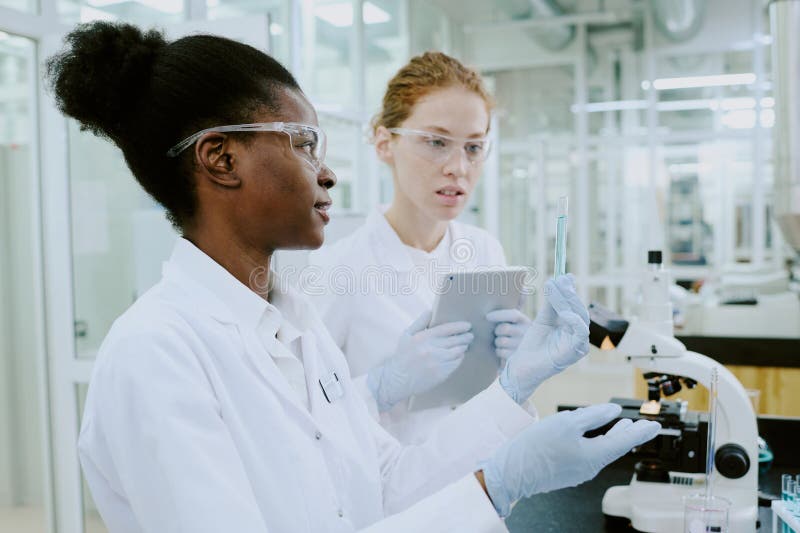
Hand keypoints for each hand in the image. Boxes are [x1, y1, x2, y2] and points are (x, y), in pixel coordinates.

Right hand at [366, 311, 472, 411]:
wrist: (397, 380)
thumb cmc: (402, 356)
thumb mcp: (406, 335)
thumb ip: (420, 322)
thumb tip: (431, 311)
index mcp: (423, 338)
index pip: (446, 329)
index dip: (459, 326)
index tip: (467, 325)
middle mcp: (431, 349)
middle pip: (455, 340)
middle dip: (465, 337)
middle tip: (470, 335)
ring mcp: (437, 363)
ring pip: (458, 352)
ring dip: (463, 347)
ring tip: (465, 344)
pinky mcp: (441, 374)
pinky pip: (455, 363)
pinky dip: (459, 358)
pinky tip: (459, 355)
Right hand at [480, 403, 660, 515]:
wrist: (512, 472)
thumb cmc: (536, 448)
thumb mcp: (566, 423)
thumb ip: (593, 416)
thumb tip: (612, 411)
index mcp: (594, 456)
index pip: (625, 441)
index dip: (642, 431)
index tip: (655, 425)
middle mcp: (590, 467)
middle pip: (615, 447)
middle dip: (630, 434)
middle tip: (644, 424)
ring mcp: (577, 471)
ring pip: (601, 450)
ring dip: (613, 436)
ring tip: (623, 425)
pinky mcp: (566, 471)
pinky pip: (587, 454)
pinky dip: (596, 442)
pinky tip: (592, 434)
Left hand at [486, 308, 529, 362]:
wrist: (528, 355)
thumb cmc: (515, 334)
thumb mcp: (515, 323)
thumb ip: (506, 317)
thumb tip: (488, 316)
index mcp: (525, 322)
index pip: (513, 315)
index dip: (499, 315)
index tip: (487, 317)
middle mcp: (526, 333)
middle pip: (503, 329)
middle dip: (497, 331)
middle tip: (499, 333)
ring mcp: (522, 346)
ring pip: (500, 341)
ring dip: (498, 342)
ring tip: (503, 342)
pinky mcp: (517, 357)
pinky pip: (500, 352)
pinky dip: (499, 351)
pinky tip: (504, 350)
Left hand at [499, 274, 589, 403]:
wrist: (523, 366)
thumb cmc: (533, 345)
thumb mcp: (543, 319)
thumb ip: (552, 303)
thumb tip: (558, 280)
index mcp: (572, 327)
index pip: (574, 304)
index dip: (569, 289)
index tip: (563, 275)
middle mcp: (578, 335)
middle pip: (578, 308)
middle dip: (568, 293)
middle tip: (559, 280)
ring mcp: (578, 344)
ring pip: (580, 317)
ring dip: (568, 302)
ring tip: (556, 290)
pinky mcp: (575, 352)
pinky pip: (580, 333)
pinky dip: (574, 321)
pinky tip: (564, 313)